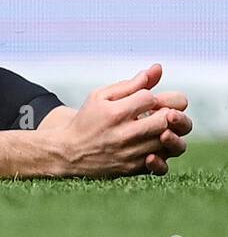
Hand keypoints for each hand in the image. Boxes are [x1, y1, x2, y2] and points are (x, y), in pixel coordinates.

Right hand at [57, 64, 192, 176]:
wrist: (69, 152)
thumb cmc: (88, 120)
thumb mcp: (101, 96)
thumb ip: (131, 84)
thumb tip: (157, 68)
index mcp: (115, 113)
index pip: (150, 98)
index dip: (149, 98)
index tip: (141, 102)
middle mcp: (124, 134)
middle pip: (165, 119)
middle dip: (164, 114)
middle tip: (155, 114)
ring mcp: (129, 153)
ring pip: (166, 140)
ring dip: (164, 132)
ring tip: (152, 129)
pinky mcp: (133, 168)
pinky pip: (161, 161)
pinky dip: (161, 151)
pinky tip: (149, 145)